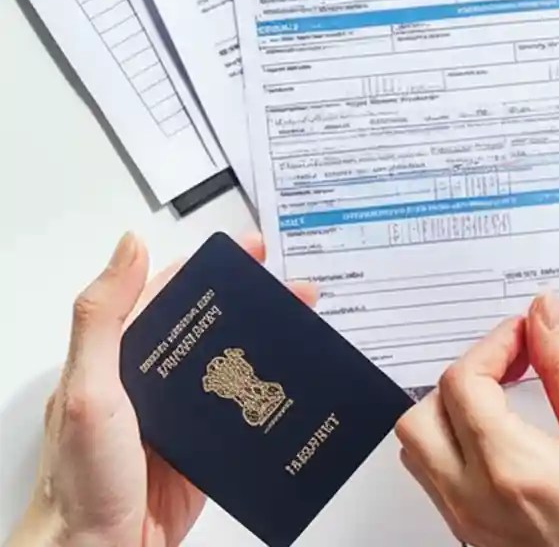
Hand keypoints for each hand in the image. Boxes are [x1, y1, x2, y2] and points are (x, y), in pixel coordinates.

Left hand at [7, 233, 317, 546]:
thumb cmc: (80, 481)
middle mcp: (150, 379)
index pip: (170, 293)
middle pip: (211, 326)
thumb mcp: (89, 389)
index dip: (211, 268)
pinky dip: (269, 395)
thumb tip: (129, 248)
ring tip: (307, 332)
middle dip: (257, 303)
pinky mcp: (202, 448)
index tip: (251, 251)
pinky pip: (242, 411)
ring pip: (232, 365)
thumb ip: (103, 318)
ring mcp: (178, 414)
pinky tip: (293, 388)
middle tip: (297, 291)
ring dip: (269, 345)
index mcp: (120, 355)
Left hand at [395, 293, 558, 546]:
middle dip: (466, 373)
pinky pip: (434, 477)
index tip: (527, 332)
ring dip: (450, 408)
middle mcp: (474, 497)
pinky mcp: (470, 535)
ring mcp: (466, 520)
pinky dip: (452, 442)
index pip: (465, 381)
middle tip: (514, 360)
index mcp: (510, 467)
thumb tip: (546, 319)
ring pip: (418, 447)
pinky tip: (496, 434)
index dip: (495, 343)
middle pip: (424, 411)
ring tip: (502, 395)